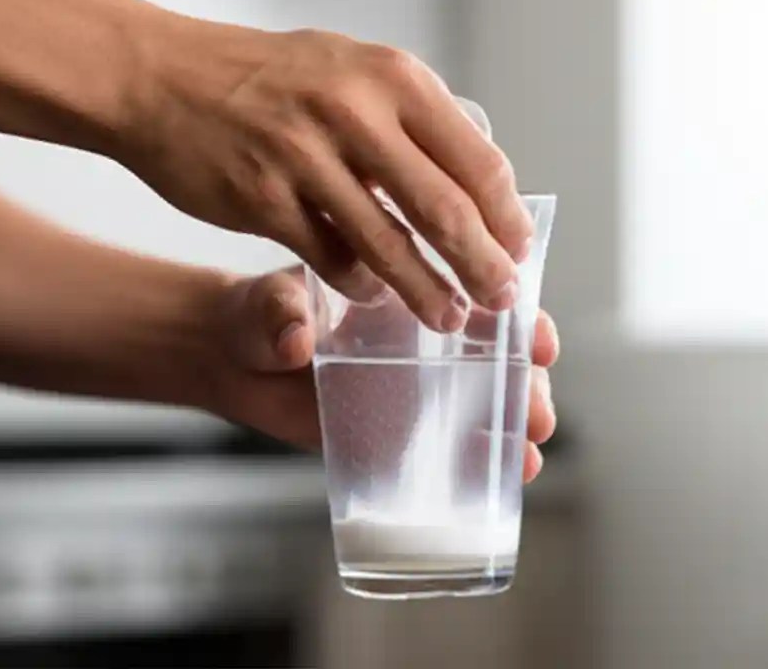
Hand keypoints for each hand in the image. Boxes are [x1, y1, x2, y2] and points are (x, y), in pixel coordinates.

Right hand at [120, 20, 531, 332]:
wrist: (162, 77)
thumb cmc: (264, 77)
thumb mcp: (352, 69)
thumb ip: (409, 118)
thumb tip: (472, 183)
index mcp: (392, 78)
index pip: (477, 160)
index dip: (505, 217)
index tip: (518, 250)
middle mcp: (355, 112)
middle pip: (444, 209)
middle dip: (482, 266)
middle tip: (501, 300)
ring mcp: (306, 157)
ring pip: (388, 245)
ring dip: (426, 291)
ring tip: (448, 317)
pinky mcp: (264, 200)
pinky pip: (329, 259)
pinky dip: (358, 284)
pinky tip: (370, 295)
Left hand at [203, 267, 558, 482]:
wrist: (230, 359)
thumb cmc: (257, 313)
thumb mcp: (268, 304)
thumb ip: (280, 314)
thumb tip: (295, 339)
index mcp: (409, 289)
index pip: (479, 294)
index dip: (517, 313)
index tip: (535, 336)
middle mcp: (426, 337)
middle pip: (499, 355)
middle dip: (529, 383)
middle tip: (538, 412)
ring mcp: (416, 386)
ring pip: (486, 402)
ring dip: (517, 426)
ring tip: (530, 455)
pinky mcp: (396, 430)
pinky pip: (449, 446)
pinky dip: (480, 462)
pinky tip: (502, 478)